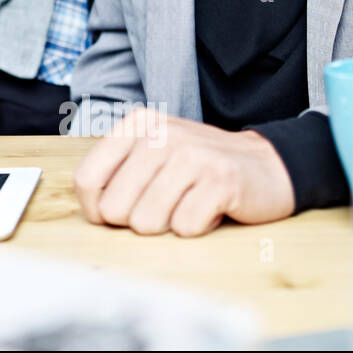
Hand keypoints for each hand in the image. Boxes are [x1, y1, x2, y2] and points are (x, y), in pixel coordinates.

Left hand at [72, 107, 294, 235]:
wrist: (266, 165)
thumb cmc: (198, 168)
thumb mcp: (151, 155)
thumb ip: (117, 172)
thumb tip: (92, 210)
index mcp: (136, 125)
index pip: (86, 179)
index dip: (96, 210)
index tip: (115, 215)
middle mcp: (160, 134)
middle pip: (114, 208)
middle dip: (137, 220)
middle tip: (165, 205)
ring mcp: (191, 154)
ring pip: (146, 222)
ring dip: (168, 225)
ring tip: (188, 203)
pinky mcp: (220, 180)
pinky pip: (184, 227)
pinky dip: (197, 227)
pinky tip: (210, 207)